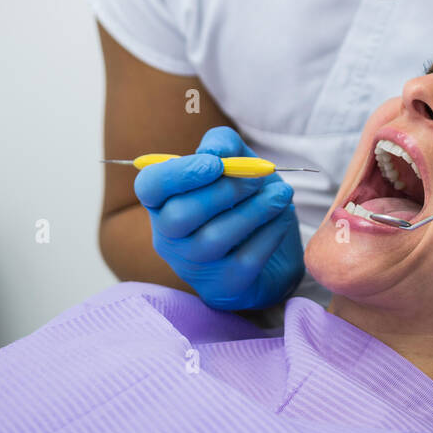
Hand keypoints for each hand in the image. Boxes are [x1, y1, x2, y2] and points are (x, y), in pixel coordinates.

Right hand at [133, 125, 304, 310]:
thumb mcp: (235, 164)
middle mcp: (169, 238)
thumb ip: (223, 146)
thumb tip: (214, 151)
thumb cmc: (243, 200)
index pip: (149, 187)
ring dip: (254, 211)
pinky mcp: (223, 287)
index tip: (215, 164)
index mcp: (163, 202)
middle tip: (258, 178)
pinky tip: (282, 218)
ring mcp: (193, 267)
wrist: (272, 250)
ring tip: (282, 194)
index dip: (178, 174)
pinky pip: (244, 260)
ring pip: (213, 238)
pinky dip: (269, 234)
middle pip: (179, 216)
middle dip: (224, 191)